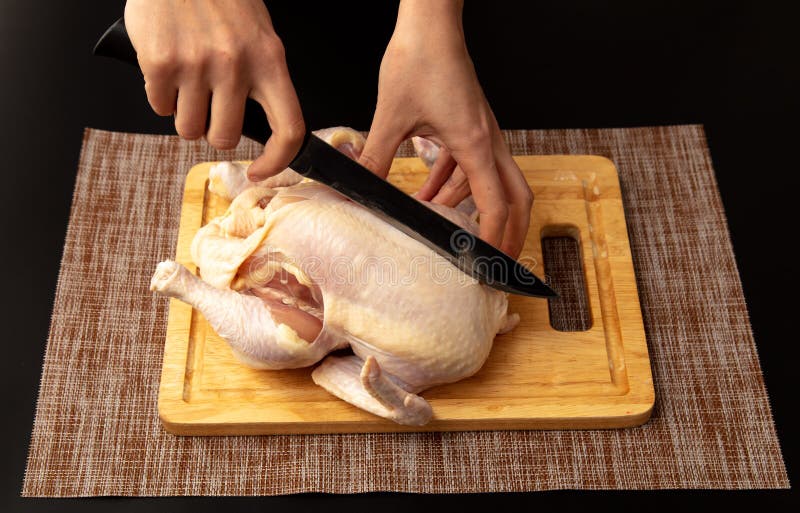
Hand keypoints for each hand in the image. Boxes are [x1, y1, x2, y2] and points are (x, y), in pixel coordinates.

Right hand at [124, 0, 304, 178]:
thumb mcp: (257, 34)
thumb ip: (261, 78)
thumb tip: (259, 127)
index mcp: (270, 60)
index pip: (289, 129)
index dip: (277, 161)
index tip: (260, 171)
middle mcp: (236, 65)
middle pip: (225, 137)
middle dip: (213, 130)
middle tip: (209, 107)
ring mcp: (196, 65)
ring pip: (188, 128)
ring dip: (184, 114)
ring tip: (186, 81)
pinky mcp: (160, 62)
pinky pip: (159, 107)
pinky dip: (159, 95)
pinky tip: (167, 67)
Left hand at [358, 0, 531, 257]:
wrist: (429, 23)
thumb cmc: (419, 60)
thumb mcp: (390, 117)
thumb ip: (375, 158)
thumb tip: (358, 189)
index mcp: (475, 143)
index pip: (497, 203)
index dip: (497, 239)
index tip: (490, 266)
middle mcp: (487, 140)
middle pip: (516, 196)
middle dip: (510, 231)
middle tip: (494, 259)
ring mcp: (482, 131)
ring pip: (491, 180)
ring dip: (471, 207)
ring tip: (443, 227)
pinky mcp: (470, 122)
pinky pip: (470, 162)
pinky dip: (454, 183)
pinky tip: (429, 193)